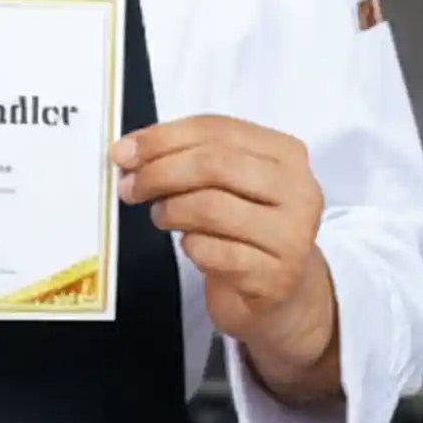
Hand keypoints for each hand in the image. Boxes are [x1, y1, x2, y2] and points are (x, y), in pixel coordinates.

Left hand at [110, 115, 340, 401]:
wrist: (281, 294)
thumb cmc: (244, 230)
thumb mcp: (225, 184)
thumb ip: (185, 158)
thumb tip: (127, 152)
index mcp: (285, 153)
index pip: (216, 129)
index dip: (162, 138)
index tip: (123, 152)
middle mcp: (298, 189)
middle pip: (213, 164)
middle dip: (159, 172)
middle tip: (129, 187)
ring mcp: (291, 235)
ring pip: (210, 206)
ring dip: (170, 210)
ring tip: (160, 217)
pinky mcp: (275, 277)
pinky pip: (212, 251)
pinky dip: (188, 246)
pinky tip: (191, 246)